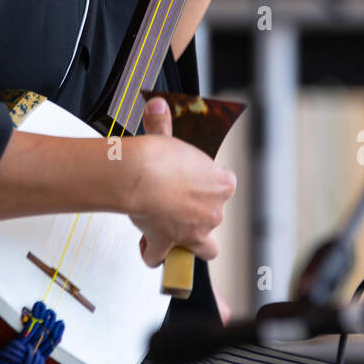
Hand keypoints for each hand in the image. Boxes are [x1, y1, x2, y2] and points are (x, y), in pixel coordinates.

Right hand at [126, 97, 235, 267]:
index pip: (225, 185)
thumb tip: (157, 106)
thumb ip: (162, 124)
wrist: (139, 175)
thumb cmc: (157, 157)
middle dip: (199, 212)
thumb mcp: (164, 134)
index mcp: (220, 185)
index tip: (192, 178)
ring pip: (206, 248)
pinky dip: (153, 254)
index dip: (208, 182)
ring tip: (174, 233)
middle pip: (215, 216)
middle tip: (177, 200)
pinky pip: (161, 257)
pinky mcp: (168, 244)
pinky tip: (146, 245)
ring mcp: (192, 232)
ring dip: (192, 243)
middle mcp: (212, 212)